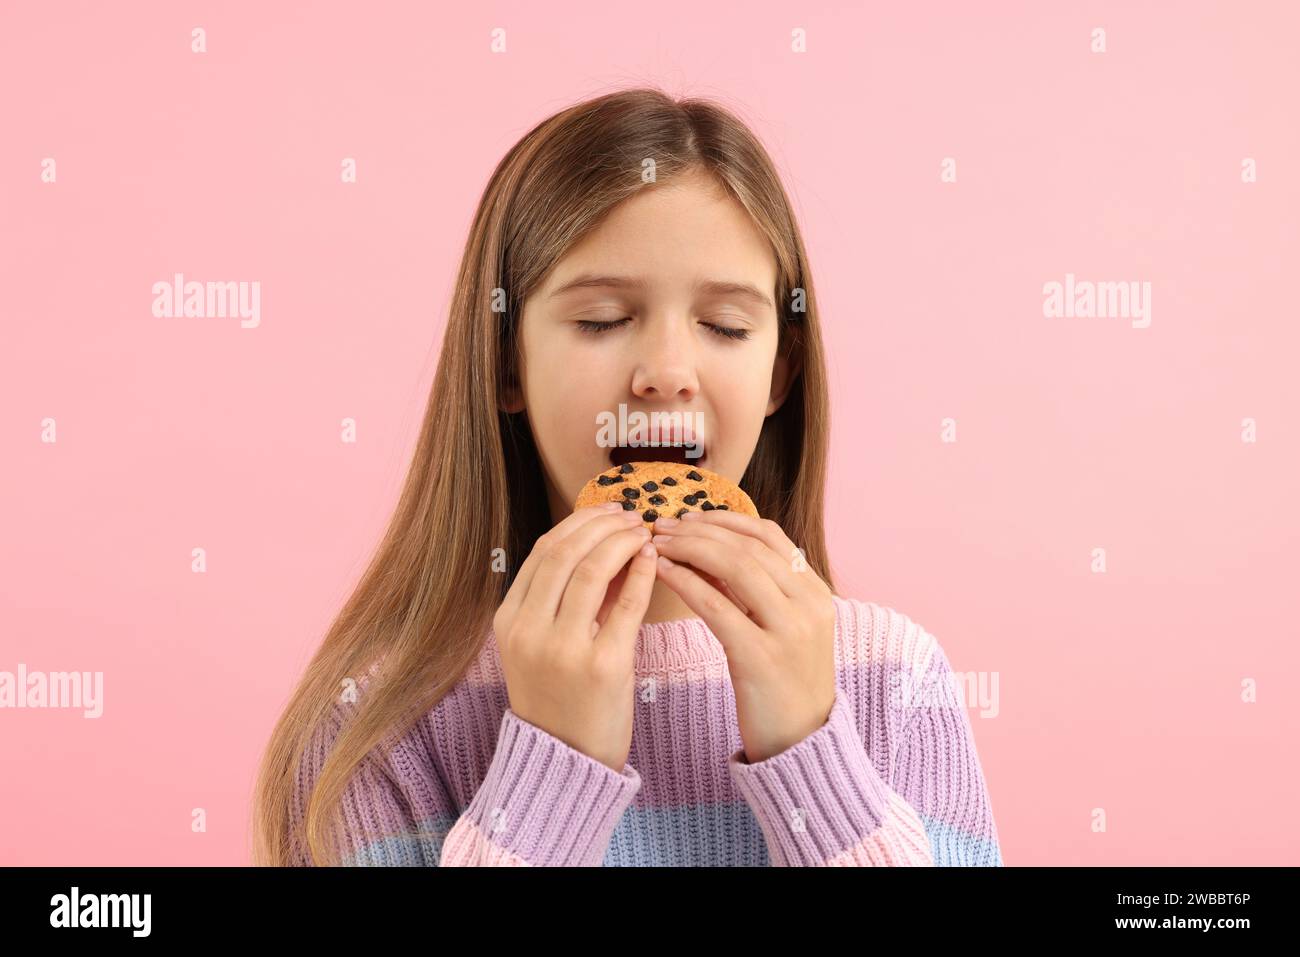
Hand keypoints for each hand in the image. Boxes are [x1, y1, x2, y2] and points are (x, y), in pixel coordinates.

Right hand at [493, 503, 657, 771]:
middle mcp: (530, 631)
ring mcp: (564, 649)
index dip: (577, 524)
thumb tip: (598, 543)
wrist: (565, 762)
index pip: (543, 553)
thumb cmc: (558, 698)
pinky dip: (641, 574)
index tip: (604, 512)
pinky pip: (625, 605)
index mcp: (509, 622)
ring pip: (592, 571)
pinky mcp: (604, 666)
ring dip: (622, 542)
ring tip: (643, 533)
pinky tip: (653, 560)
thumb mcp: (538, 646)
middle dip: (601, 525)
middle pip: (566, 554)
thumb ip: (557, 600)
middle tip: (629, 515)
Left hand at [650, 510, 836, 763]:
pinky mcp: (762, 658)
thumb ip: (757, 590)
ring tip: (656, 545)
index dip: (724, 520)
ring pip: (734, 567)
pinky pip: (718, 606)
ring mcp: (789, 631)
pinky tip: (661, 573)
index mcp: (816, 592)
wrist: (802, 745)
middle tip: (660, 527)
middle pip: (747, 547)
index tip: (688, 517)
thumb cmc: (783, 684)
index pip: (769, 535)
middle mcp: (809, 605)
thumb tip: (708, 548)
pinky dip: (686, 582)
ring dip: (689, 548)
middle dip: (699, 530)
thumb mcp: (783, 628)